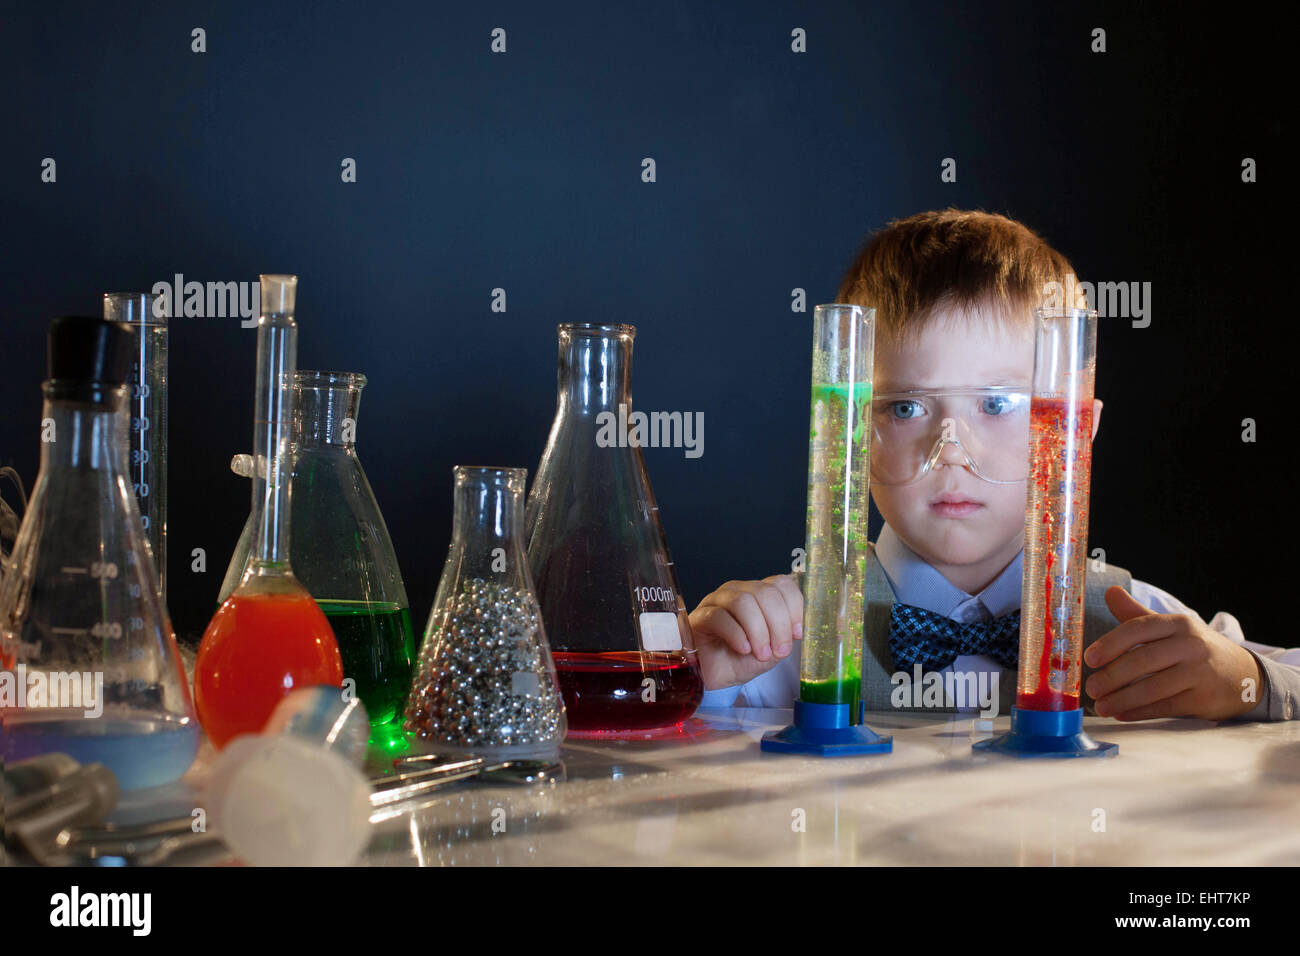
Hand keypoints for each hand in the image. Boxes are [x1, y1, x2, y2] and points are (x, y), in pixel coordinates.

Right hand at [689, 575, 802, 689]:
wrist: (720, 676)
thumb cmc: (745, 659)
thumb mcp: (774, 647)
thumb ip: (787, 633)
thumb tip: (799, 627)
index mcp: (760, 593)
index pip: (782, 584)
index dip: (794, 607)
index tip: (797, 634)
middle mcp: (740, 591)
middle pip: (765, 593)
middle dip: (778, 625)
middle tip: (779, 650)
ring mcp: (718, 600)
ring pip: (743, 602)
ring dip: (758, 631)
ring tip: (761, 654)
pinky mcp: (701, 615)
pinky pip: (720, 617)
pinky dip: (737, 635)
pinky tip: (743, 649)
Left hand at [1083, 587, 1263, 720]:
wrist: (1244, 676)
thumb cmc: (1195, 650)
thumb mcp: (1171, 628)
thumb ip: (1137, 614)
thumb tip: (1110, 592)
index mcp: (1179, 624)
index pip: (1139, 628)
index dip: (1111, 643)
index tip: (1089, 658)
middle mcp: (1191, 645)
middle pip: (1143, 660)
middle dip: (1112, 676)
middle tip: (1090, 687)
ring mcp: (1200, 673)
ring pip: (1153, 687)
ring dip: (1122, 699)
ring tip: (1100, 705)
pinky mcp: (1204, 699)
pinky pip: (1165, 707)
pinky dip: (1139, 712)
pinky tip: (1122, 713)